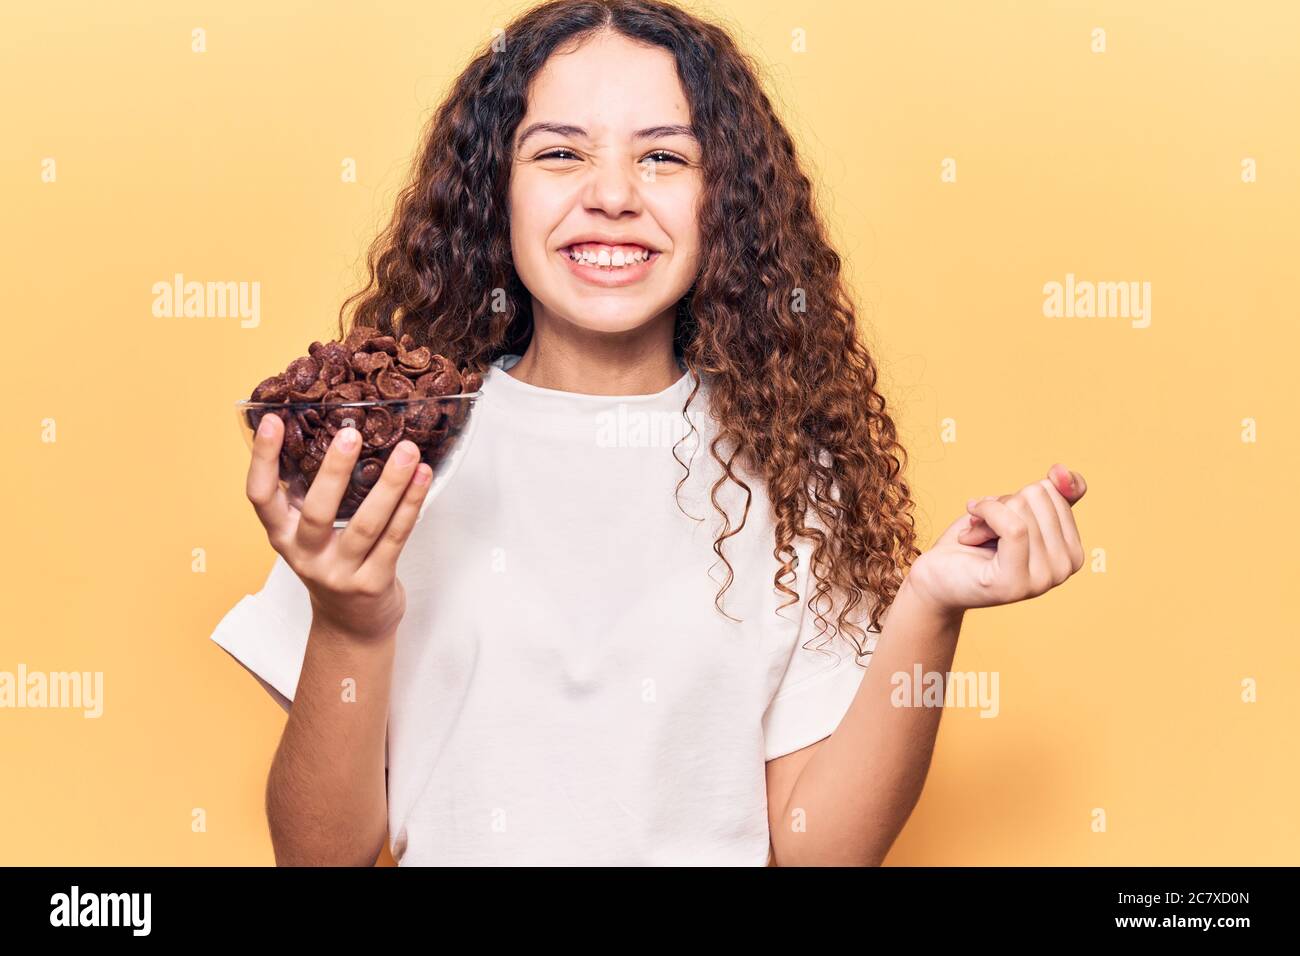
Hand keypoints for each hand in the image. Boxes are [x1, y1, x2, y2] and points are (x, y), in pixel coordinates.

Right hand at [245, 413, 433, 641]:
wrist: (351, 627)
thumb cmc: (333, 565)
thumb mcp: (310, 536)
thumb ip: (312, 497)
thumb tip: (332, 430)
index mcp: (283, 536)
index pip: (261, 497)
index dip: (263, 459)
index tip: (273, 420)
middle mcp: (306, 556)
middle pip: (318, 511)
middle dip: (335, 470)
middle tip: (351, 432)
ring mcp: (340, 573)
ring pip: (367, 524)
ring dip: (390, 484)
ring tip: (407, 450)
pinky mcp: (373, 583)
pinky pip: (395, 538)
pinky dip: (411, 505)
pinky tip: (422, 478)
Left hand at [905, 463, 1087, 613]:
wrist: (937, 579)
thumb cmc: (974, 543)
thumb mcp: (1016, 509)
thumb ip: (1052, 492)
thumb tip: (1062, 470)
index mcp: (1072, 551)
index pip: (1054, 492)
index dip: (1018, 496)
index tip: (1000, 518)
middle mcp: (1065, 568)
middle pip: (1037, 496)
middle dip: (1001, 505)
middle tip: (984, 530)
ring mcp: (1043, 579)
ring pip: (1021, 508)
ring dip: (987, 516)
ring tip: (976, 538)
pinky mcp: (1015, 582)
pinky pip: (1012, 526)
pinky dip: (985, 515)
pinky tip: (967, 533)